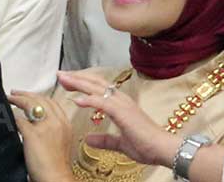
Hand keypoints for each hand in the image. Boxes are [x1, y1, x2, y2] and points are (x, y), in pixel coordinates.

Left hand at [7, 91, 74, 181]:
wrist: (55, 178)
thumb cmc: (56, 165)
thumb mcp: (61, 141)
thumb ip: (52, 128)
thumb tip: (36, 121)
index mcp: (65, 124)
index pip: (51, 102)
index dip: (38, 97)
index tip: (29, 96)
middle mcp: (57, 122)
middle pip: (40, 100)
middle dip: (26, 94)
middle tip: (15, 93)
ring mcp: (45, 127)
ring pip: (30, 104)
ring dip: (17, 99)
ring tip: (9, 99)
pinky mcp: (32, 134)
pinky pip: (19, 119)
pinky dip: (11, 117)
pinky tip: (7, 118)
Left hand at [57, 71, 180, 167]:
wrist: (164, 149)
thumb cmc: (147, 145)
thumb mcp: (121, 143)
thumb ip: (105, 140)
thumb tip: (89, 140)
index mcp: (120, 104)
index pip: (98, 88)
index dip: (82, 83)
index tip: (67, 81)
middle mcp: (121, 99)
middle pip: (94, 83)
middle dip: (76, 78)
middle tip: (60, 74)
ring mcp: (122, 104)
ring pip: (96, 89)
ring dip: (79, 83)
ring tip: (64, 79)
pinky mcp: (123, 113)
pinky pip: (103, 103)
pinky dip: (89, 100)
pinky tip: (77, 100)